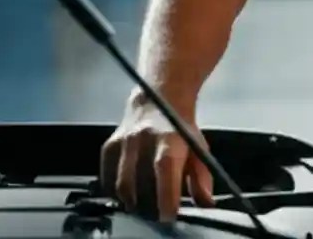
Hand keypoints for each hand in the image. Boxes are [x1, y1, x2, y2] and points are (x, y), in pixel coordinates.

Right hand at [99, 93, 214, 222]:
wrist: (161, 96)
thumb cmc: (181, 128)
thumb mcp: (199, 148)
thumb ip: (202, 177)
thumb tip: (205, 202)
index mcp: (170, 140)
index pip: (165, 173)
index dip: (166, 198)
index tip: (169, 216)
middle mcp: (144, 139)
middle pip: (140, 184)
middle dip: (149, 205)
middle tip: (156, 214)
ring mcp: (124, 141)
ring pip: (121, 184)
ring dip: (132, 201)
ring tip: (143, 206)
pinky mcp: (109, 145)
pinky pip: (107, 177)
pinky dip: (116, 191)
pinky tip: (128, 193)